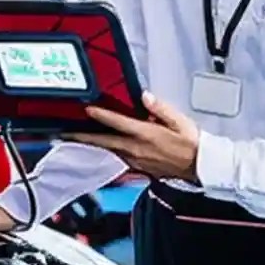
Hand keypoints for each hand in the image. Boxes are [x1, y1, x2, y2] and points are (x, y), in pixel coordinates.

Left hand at [66, 91, 200, 181]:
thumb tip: (145, 96)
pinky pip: (118, 160)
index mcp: (146, 135)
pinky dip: (106, 154)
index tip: (87, 109)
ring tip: (75, 140)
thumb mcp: (180, 120)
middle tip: (64, 133)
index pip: (119, 123)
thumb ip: (160, 108)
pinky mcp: (140, 168)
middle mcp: (137, 149)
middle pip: (105, 141)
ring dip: (91, 145)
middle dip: (83, 136)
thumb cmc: (192, 143)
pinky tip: (99, 151)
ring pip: (108, 151)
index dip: (101, 116)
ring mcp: (137, 160)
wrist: (200, 166)